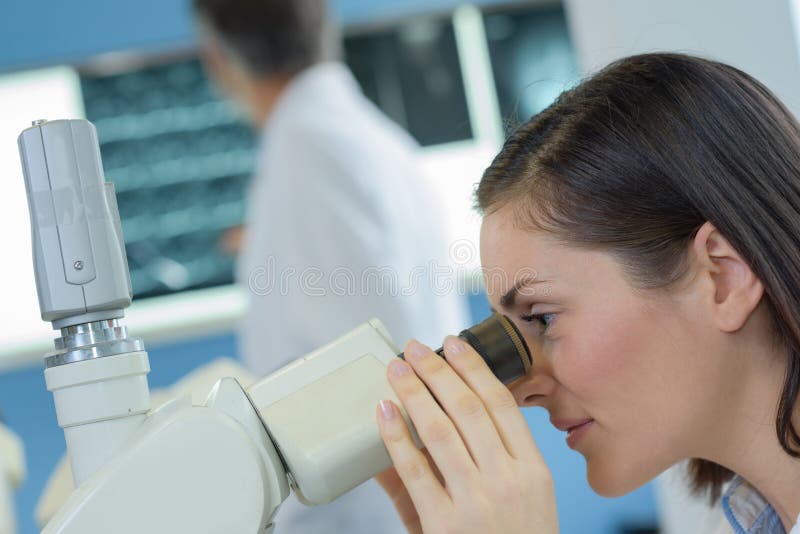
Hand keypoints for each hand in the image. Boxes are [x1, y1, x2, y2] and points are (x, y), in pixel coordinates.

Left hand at [375, 336, 557, 533]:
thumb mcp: (520, 506)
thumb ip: (483, 461)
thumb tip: (441, 417)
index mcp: (534, 472)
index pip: (502, 405)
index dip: (474, 368)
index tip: (454, 343)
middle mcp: (509, 481)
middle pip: (469, 409)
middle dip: (438, 371)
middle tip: (414, 347)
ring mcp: (478, 503)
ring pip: (441, 431)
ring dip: (415, 393)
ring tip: (396, 369)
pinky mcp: (444, 526)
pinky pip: (413, 471)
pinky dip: (396, 438)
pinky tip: (384, 413)